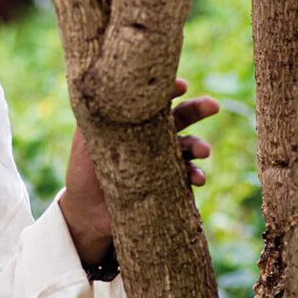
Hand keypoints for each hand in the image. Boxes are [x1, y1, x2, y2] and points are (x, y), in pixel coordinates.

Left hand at [59, 78, 217, 264]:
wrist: (87, 212)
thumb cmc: (84, 171)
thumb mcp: (85, 142)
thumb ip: (94, 119)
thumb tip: (103, 92)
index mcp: (135, 122)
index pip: (155, 102)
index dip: (169, 91)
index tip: (180, 85)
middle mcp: (154, 138)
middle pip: (181, 117)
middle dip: (198, 109)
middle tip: (213, 105)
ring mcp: (165, 162)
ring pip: (189, 146)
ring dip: (199, 145)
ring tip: (203, 150)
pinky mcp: (171, 185)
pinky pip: (189, 177)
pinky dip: (196, 175)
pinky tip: (198, 179)